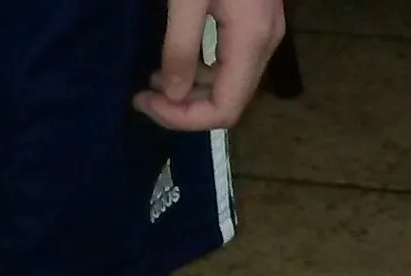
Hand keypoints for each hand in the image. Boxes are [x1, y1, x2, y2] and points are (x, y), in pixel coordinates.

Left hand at [136, 0, 284, 132]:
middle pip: (229, 102)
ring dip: (192, 91)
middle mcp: (266, 43)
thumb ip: (180, 46)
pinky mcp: (259, 22)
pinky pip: (233, 64)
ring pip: (231, 85)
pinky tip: (178, 60)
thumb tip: (173, 95)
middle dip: (182, 108)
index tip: (146, 103)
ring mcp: (266, 32)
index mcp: (251, 40)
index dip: (183, 118)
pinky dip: (203, 71)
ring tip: (154, 79)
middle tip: (144, 95)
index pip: (224, 110)